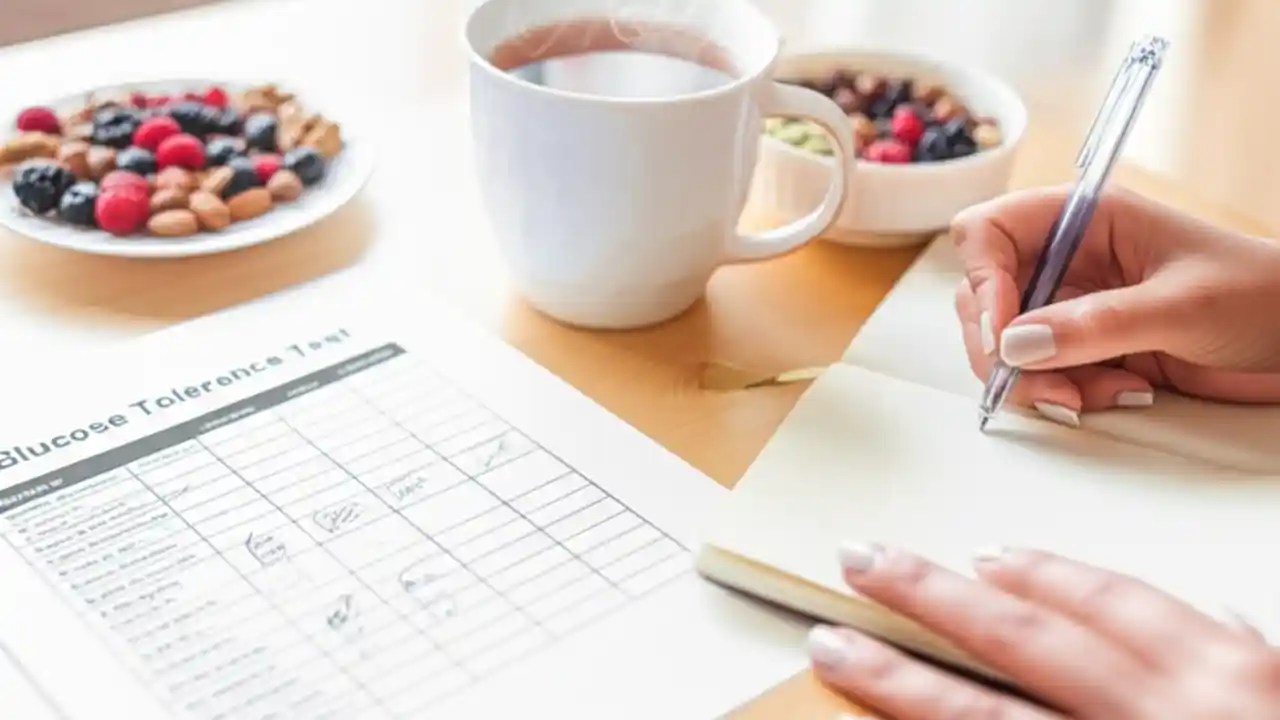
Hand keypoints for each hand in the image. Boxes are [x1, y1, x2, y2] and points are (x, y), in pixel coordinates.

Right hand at [807, 544, 1279, 718]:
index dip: (894, 681)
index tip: (841, 649)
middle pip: (1023, 640)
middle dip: (933, 596)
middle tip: (873, 560)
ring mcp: (1233, 688)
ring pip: (1109, 606)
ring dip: (1030, 576)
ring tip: (978, 555)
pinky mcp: (1272, 671)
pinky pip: (1187, 608)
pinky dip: (1125, 591)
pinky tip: (1102, 584)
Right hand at [951, 186, 1279, 425]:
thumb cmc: (1262, 296)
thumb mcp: (1181, 308)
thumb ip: (1094, 326)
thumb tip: (1015, 347)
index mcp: (1085, 219)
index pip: (989, 234)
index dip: (982, 282)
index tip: (1003, 336)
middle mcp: (1069, 258)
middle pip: (984, 297)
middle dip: (1003, 348)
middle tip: (1039, 384)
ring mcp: (1074, 304)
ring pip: (1006, 343)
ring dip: (1036, 380)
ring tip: (1089, 396)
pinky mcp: (1087, 346)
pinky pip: (1043, 373)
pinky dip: (1065, 393)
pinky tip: (1118, 394)